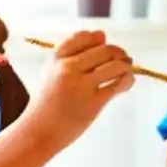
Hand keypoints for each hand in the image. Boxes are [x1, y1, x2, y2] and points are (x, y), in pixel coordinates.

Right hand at [21, 31, 134, 149]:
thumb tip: (102, 34)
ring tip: (126, 72)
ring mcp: (81, 85)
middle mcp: (68, 68)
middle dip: (119, 53)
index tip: (104, 50)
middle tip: (124, 60)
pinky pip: (118, 84)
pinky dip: (128, 80)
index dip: (99, 41)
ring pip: (115, 65)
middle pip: (105, 49)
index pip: (84, 36)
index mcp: (57, 58)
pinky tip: (126, 83)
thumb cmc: (47, 103)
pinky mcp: (92, 102)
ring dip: (126, 67)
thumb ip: (75, 53)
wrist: (38, 132)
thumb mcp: (53, 72)